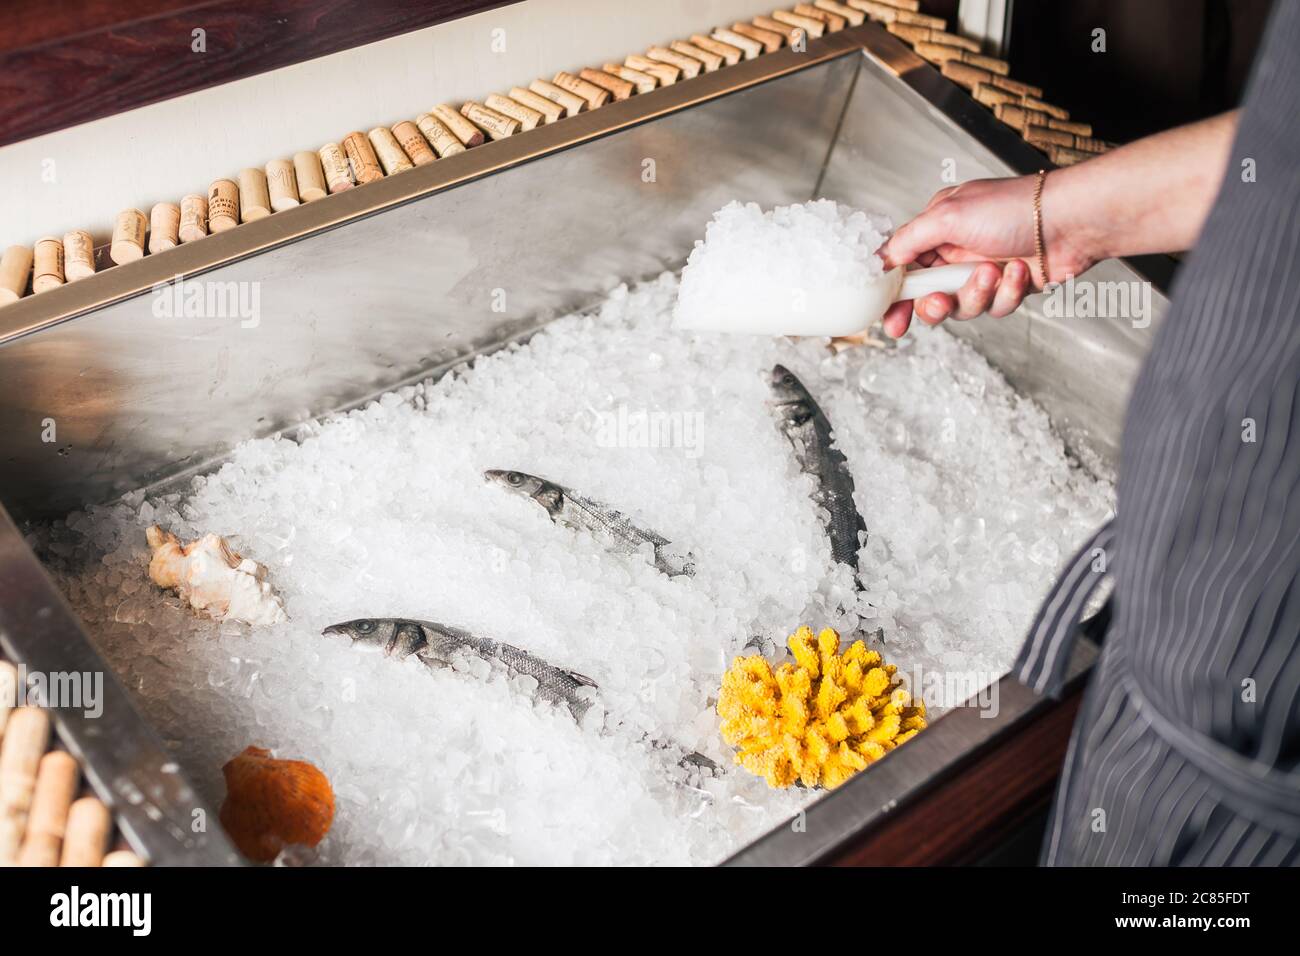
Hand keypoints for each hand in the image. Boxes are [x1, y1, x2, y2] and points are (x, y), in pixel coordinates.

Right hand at [873, 174, 1100, 338]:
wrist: (1071, 220)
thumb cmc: (1014, 208)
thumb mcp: (947, 216)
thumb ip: (907, 241)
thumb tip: (879, 260)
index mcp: (937, 229)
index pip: (903, 268)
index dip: (894, 297)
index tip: (890, 320)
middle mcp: (957, 251)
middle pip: (928, 295)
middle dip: (933, 304)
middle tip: (938, 303)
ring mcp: (982, 271)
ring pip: (962, 306)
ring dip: (976, 294)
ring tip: (992, 273)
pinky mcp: (1008, 288)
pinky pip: (995, 307)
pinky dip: (1007, 293)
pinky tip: (1019, 271)